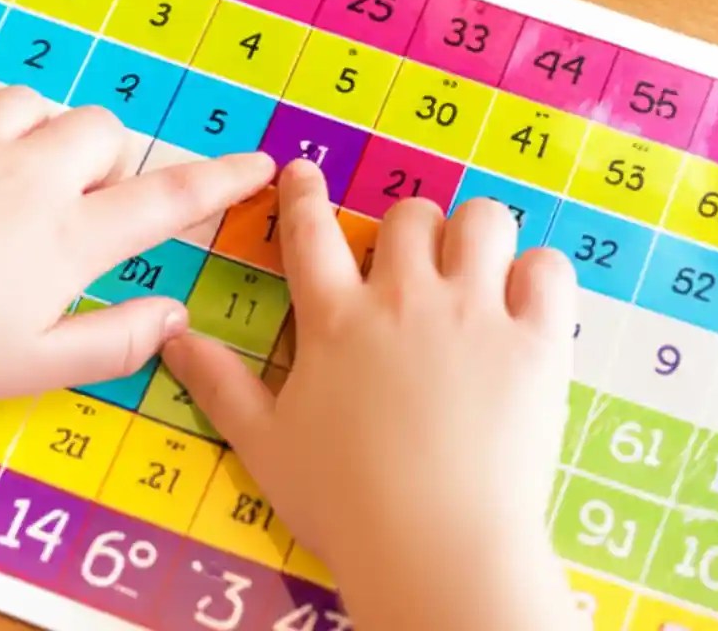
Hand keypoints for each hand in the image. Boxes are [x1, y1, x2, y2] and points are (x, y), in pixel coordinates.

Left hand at [0, 84, 273, 407]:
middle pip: (103, 133)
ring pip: (37, 104)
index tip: (256, 162)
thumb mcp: (30, 367)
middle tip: (75, 206)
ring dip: (42, 134)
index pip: (168, 199)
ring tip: (13, 178)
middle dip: (106, 162)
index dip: (221, 180)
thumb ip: (114, 341)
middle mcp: (30, 175)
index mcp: (68, 238)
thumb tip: (174, 316)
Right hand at [162, 160, 578, 628]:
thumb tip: (169, 337)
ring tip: (473, 269)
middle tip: (413, 265)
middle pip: (409, 215)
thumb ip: (218, 383)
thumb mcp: (263, 443)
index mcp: (336, 321)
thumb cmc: (343, 502)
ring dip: (475, 234)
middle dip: (408, 229)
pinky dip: (537, 274)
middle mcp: (405, 300)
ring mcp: (476, 315)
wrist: (436, 549)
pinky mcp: (537, 343)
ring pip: (483, 221)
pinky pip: (548, 270)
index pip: (311, 233)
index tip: (304, 169)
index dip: (304, 193)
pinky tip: (524, 301)